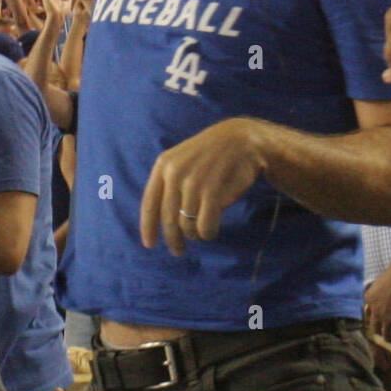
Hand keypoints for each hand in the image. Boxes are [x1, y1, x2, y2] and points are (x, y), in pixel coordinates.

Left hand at [140, 118, 266, 256]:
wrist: (243, 140)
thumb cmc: (213, 155)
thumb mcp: (184, 160)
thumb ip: (170, 183)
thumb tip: (160, 221)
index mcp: (164, 164)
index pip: (149, 202)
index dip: (148, 227)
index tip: (149, 244)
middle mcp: (174, 173)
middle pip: (168, 218)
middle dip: (172, 239)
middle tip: (178, 251)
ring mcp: (193, 182)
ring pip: (186, 224)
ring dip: (194, 234)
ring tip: (202, 233)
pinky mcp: (212, 191)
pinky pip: (204, 225)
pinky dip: (207, 233)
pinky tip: (211, 231)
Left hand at [363, 261, 390, 341]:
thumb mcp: (381, 281)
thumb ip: (378, 294)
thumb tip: (384, 300)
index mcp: (369, 299)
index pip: (369, 315)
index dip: (378, 319)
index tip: (385, 321)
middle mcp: (377, 312)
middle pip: (376, 329)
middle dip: (383, 333)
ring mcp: (390, 319)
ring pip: (388, 337)